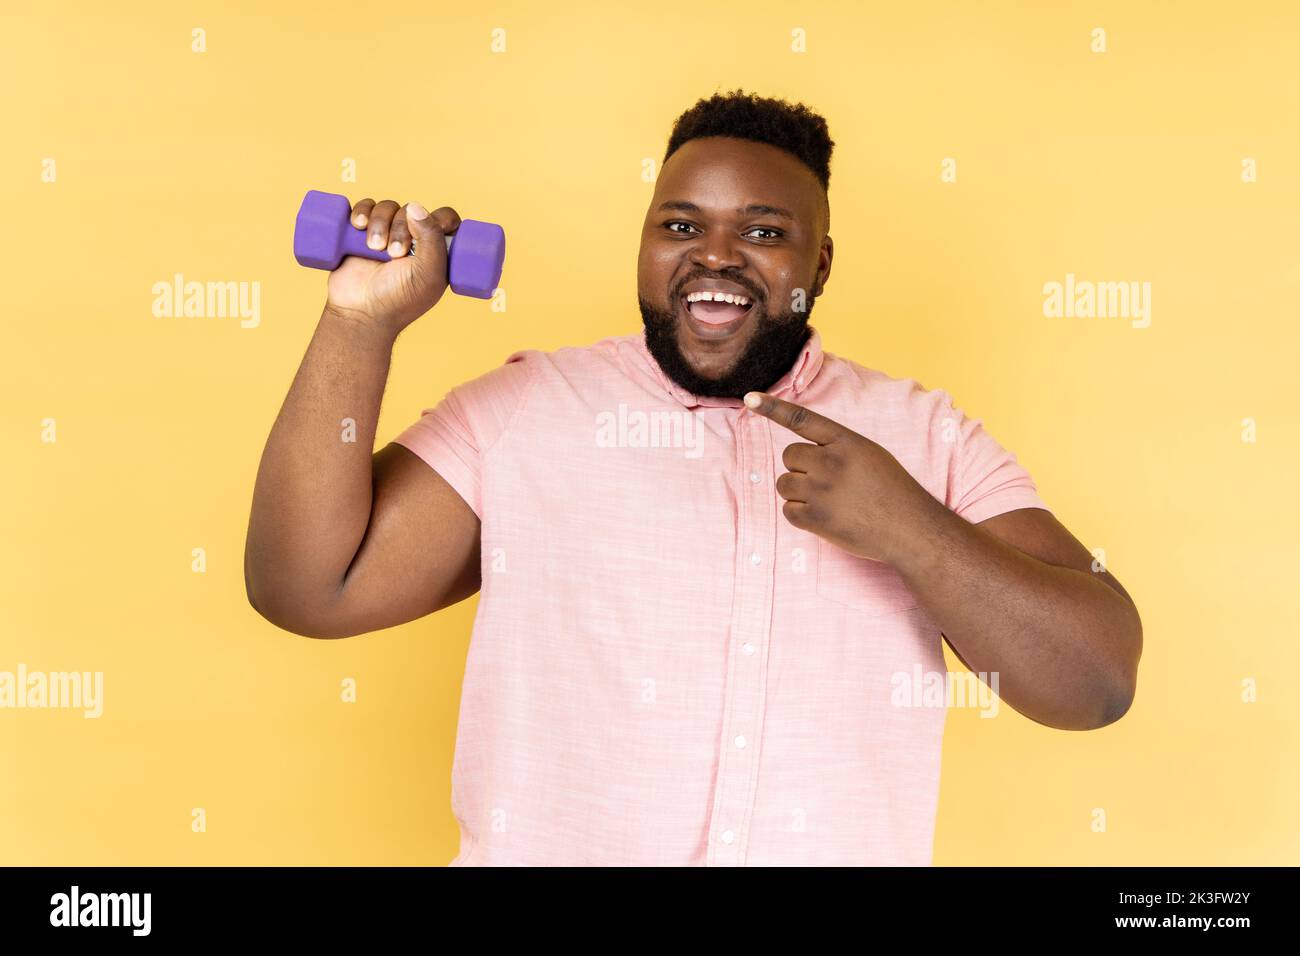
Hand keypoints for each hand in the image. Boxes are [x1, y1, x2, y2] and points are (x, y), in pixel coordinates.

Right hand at [325, 197, 461, 335]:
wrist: (359, 312)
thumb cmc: (399, 300)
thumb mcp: (428, 275)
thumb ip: (432, 239)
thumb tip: (416, 207)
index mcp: (436, 252)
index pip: (446, 219)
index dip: (440, 219)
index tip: (430, 230)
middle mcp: (413, 241)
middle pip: (412, 210)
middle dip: (401, 228)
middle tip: (394, 254)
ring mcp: (387, 235)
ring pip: (388, 207)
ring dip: (379, 222)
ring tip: (374, 248)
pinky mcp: (362, 233)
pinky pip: (365, 207)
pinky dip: (362, 211)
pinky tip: (359, 225)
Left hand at [743, 390, 940, 565]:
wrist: (911, 528)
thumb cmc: (893, 491)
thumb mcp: (870, 455)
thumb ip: (838, 448)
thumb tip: (804, 457)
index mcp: (846, 441)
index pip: (801, 419)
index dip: (773, 407)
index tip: (749, 398)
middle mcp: (830, 462)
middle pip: (789, 456)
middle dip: (800, 468)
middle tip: (826, 482)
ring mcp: (821, 490)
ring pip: (784, 483)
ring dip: (798, 492)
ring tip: (828, 500)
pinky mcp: (816, 518)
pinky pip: (788, 510)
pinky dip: (801, 515)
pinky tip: (825, 517)